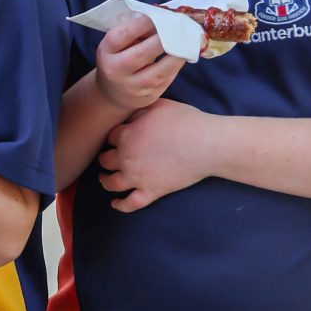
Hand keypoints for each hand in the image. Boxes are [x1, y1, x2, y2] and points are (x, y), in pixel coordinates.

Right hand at [92, 14, 181, 111]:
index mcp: (106, 52)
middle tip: (178, 27)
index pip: (122, 36)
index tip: (159, 14)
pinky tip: (184, 54)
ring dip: (177, 55)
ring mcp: (132, 86)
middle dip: (162, 40)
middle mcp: (116, 70)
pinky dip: (177, 66)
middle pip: (141, 54)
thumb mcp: (117, 45)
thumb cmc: (119, 58)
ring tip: (188, 41)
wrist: (112, 93)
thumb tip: (162, 18)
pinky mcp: (148, 96)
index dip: (141, 24)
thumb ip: (134, 33)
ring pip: (159, 71)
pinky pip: (166, 79)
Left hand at [97, 98, 213, 210]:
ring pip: (112, 182)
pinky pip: (131, 203)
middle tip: (108, 159)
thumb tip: (130, 114)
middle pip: (106, 160)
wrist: (206, 144)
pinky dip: (120, 205)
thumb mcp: (159, 105)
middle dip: (106, 158)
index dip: (114, 137)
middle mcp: (126, 158)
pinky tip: (115, 203)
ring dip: (105, 181)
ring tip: (104, 179)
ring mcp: (137, 177)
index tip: (117, 138)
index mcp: (126, 135)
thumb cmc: (186, 121)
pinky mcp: (152, 191)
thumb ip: (140, 110)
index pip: (110, 137)